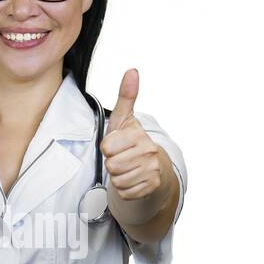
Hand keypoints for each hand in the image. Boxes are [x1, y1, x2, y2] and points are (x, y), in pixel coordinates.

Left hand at [100, 68, 163, 200]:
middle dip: (113, 164)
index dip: (108, 148)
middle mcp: (148, 151)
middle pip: (111, 165)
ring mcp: (152, 170)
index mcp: (139, 135)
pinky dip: (126, 189)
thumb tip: (132, 71)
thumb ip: (126, 96)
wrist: (157, 167)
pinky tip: (133, 179)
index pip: (107, 147)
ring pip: (117, 180)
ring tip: (128, 169)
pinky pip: (125, 192)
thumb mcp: (126, 119)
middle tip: (123, 158)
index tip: (117, 146)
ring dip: (118, 177)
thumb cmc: (134, 142)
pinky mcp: (151, 186)